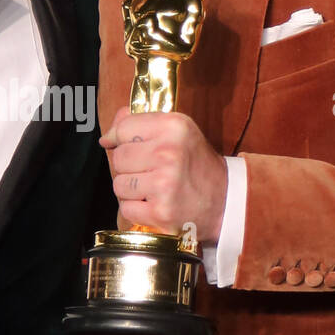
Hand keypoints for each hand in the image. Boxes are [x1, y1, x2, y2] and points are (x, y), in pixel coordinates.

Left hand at [100, 111, 227, 241]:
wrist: (225, 200)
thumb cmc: (196, 165)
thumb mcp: (178, 131)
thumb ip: (142, 123)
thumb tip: (109, 133)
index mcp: (174, 127)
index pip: (123, 128)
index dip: (121, 139)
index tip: (128, 145)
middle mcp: (168, 153)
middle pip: (119, 158)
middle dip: (129, 167)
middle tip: (150, 171)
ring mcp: (164, 184)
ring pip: (119, 185)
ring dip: (131, 190)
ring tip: (153, 188)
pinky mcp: (161, 211)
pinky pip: (126, 208)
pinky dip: (136, 209)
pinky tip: (154, 203)